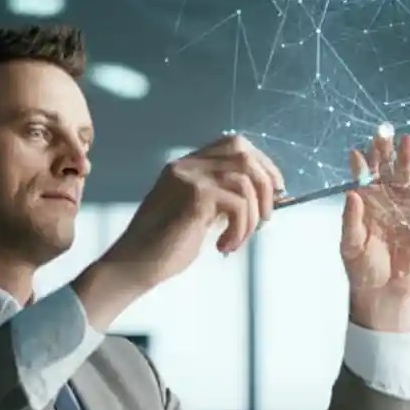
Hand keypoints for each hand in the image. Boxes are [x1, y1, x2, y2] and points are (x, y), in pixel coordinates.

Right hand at [74, 135, 282, 327]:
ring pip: (244, 181)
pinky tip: (225, 246)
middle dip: (265, 184)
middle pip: (243, 153)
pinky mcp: (193, 197)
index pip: (235, 144)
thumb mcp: (198, 215)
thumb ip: (221, 199)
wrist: (134, 265)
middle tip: (265, 217)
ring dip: (251, 216)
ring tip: (238, 240)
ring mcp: (189, 178)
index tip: (275, 189)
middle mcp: (187, 165)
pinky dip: (240, 229)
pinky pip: (237, 204)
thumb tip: (264, 197)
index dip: (262, 163)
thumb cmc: (165, 247)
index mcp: (187, 166)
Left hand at [341, 132, 409, 331]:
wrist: (382, 291)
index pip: (366, 172)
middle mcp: (390, 197)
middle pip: (394, 169)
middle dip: (395, 153)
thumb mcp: (350, 244)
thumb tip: (352, 193)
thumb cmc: (361, 266)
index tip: (359, 152)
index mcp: (368, 198)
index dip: (364, 161)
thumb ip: (350, 219)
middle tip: (396, 138)